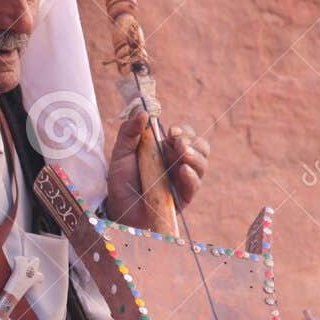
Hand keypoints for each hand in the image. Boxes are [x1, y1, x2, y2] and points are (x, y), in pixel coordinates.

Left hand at [105, 112, 209, 226]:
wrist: (118, 206)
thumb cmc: (122, 180)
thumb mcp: (121, 151)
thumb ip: (130, 131)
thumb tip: (143, 113)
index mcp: (168, 149)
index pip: (186, 135)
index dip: (184, 131)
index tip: (172, 132)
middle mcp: (179, 162)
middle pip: (201, 147)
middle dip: (192, 142)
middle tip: (178, 143)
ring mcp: (183, 180)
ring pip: (202, 164)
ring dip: (195, 156)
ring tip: (182, 154)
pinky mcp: (183, 198)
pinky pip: (195, 185)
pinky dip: (192, 176)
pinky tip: (183, 170)